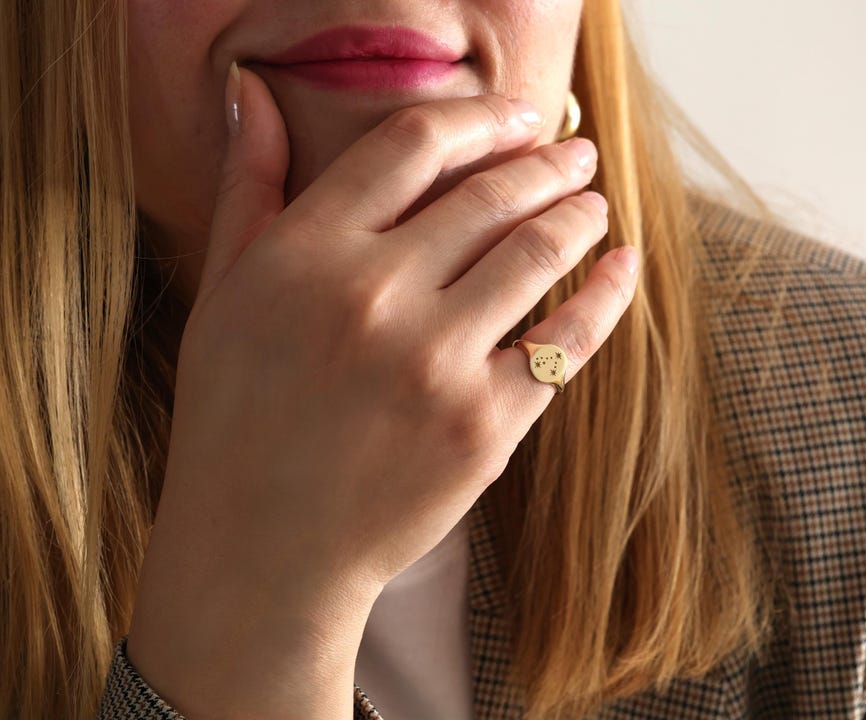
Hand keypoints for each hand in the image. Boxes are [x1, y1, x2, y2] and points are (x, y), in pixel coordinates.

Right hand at [125, 65, 638, 718]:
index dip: (481, 117)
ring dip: (581, 215)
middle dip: (547, 164)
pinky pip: (567, 341)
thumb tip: (257, 95)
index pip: (413, 145)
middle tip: (575, 156)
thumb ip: (249, 188)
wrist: (262, 549)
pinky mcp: (485, 427)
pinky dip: (608, 294)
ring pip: (538, 253)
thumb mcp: (224, 294)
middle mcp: (372, 298)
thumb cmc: (236, 417)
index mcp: (304, 255)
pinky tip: (625, 265)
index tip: (519, 116)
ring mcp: (434, 365)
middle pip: (490, 194)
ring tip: (595, 204)